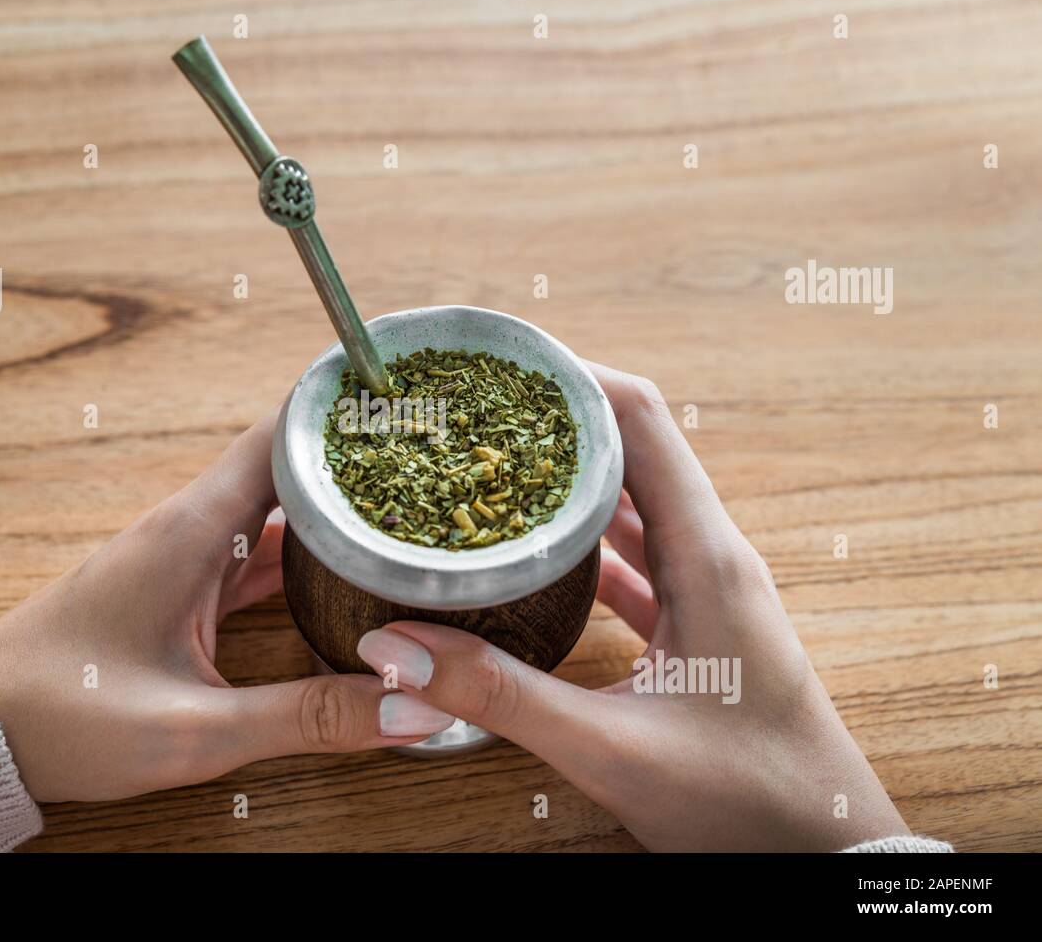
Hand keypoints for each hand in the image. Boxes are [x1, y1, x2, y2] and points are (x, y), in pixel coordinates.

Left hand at [0, 408, 454, 802]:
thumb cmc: (62, 718)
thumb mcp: (198, 729)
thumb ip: (309, 718)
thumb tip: (411, 712)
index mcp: (191, 531)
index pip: (281, 436)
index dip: (345, 413)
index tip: (409, 402)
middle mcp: (188, 528)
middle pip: (289, 469)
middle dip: (357, 465)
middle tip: (434, 462)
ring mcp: (179, 556)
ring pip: (271, 513)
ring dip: (330, 514)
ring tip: (404, 516)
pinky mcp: (173, 589)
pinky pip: (249, 554)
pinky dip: (297, 557)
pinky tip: (339, 578)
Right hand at [354, 362, 911, 850]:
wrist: (823, 855)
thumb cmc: (746, 800)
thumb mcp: (611, 748)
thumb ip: (500, 696)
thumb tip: (396, 650)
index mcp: (708, 557)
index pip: (642, 420)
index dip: (574, 378)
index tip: (502, 364)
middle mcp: (713, 555)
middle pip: (632, 448)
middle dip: (555, 420)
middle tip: (475, 412)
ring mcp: (708, 588)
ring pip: (634, 501)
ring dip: (569, 479)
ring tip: (492, 463)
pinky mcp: (699, 622)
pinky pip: (638, 555)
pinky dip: (585, 540)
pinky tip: (531, 551)